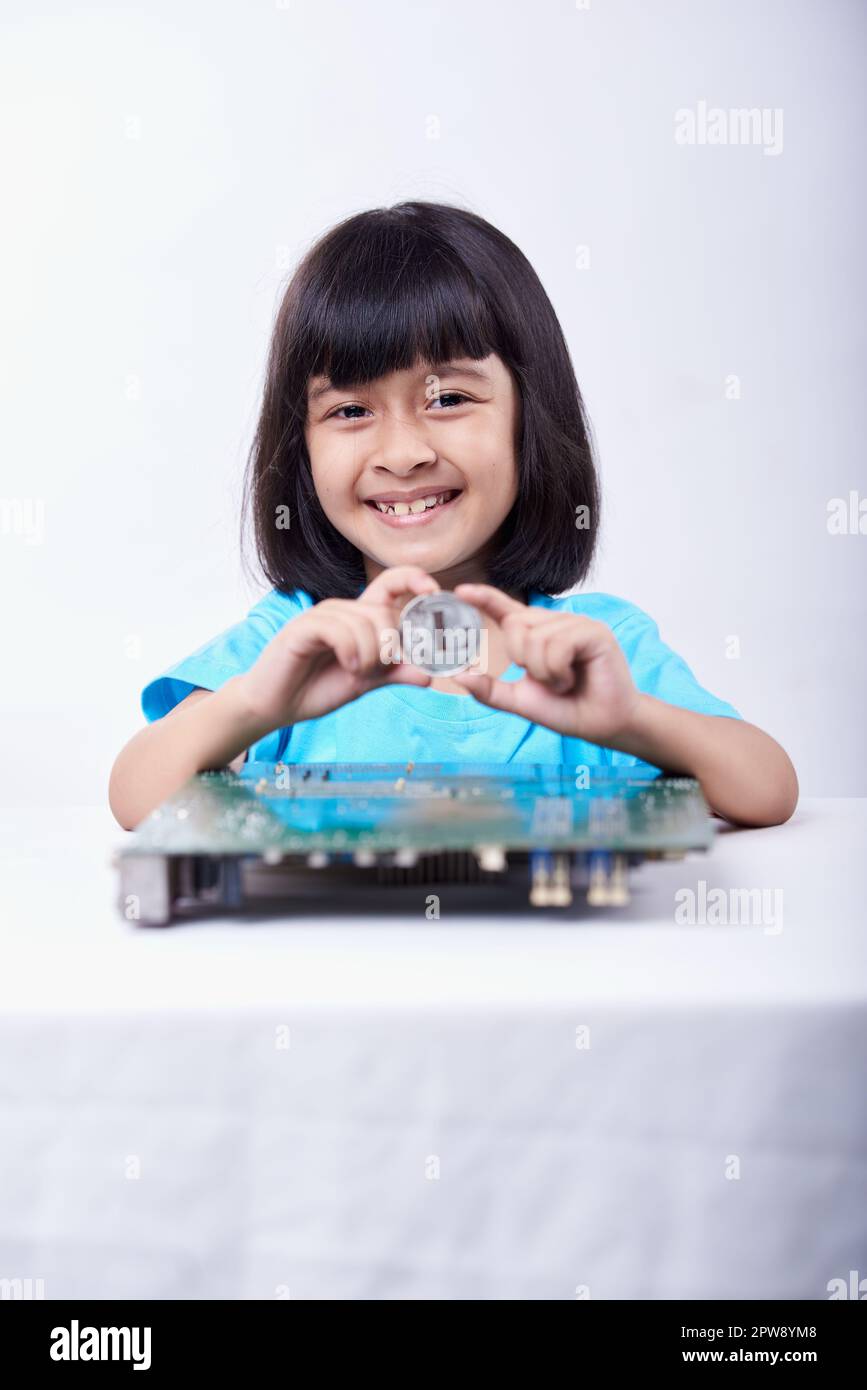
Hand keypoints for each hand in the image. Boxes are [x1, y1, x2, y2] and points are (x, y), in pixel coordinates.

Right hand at [237, 566, 437, 729]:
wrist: (276, 706)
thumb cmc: (318, 688)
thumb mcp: (366, 683)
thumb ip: (395, 674)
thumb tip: (430, 674)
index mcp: (360, 617)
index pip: (392, 583)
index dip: (414, 579)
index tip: (433, 589)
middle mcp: (343, 609)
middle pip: (385, 612)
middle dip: (391, 645)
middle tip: (377, 669)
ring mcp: (322, 615)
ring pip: (366, 623)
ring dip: (370, 656)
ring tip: (356, 672)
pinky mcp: (302, 627)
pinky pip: (339, 630)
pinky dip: (350, 652)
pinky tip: (347, 666)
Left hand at [451, 583, 641, 744]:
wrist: (602, 725)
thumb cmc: (566, 709)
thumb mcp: (519, 701)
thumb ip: (489, 690)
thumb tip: (459, 677)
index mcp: (537, 634)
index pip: (506, 609)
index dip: (484, 597)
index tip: (460, 591)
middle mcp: (556, 622)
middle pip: (515, 624)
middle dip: (523, 660)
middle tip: (546, 679)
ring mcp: (576, 623)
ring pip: (536, 638)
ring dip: (544, 672)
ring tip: (563, 682)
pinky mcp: (594, 631)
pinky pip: (557, 644)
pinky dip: (558, 670)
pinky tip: (572, 678)